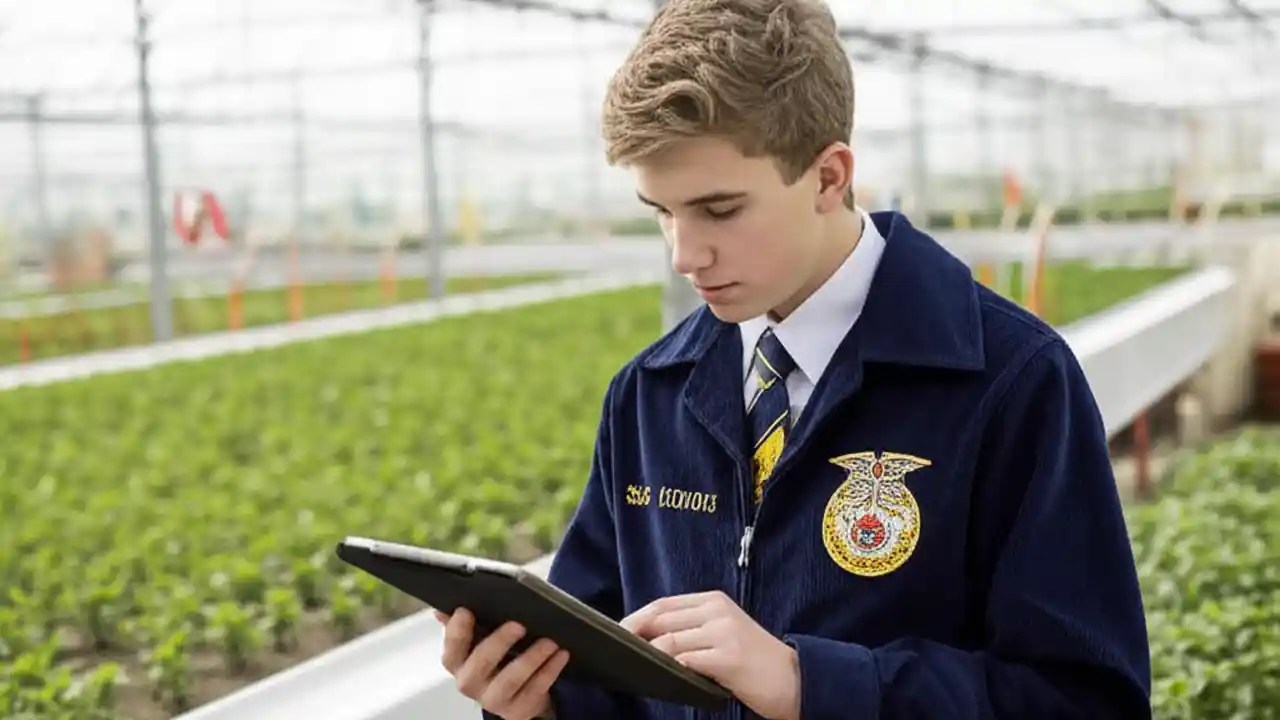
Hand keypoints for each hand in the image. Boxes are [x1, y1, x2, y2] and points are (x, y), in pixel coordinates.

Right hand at [435, 607, 569, 719]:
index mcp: (458, 663)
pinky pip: (535, 691)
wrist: (517, 694)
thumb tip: (442, 610)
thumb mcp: (481, 640)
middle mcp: (471, 683)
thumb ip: (464, 625)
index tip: (467, 611)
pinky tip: (561, 655)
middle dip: (499, 642)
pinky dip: (550, 671)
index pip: (451, 648)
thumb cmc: (496, 659)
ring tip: (549, 641)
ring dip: (531, 658)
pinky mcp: (517, 711)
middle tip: (518, 625)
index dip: (456, 631)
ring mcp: (493, 700)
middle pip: (480, 664)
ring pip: (510, 680)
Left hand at [621, 591, 800, 719]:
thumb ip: (692, 629)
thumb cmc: (754, 661)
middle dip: (634, 634)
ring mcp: (724, 632)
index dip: (637, 617)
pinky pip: (687, 660)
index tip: (618, 631)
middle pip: (662, 617)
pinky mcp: (728, 657)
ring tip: (636, 664)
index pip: (664, 603)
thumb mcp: (723, 633)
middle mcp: (717, 611)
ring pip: (670, 639)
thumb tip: (649, 638)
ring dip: (649, 654)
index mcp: (714, 601)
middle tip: (617, 649)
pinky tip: (664, 676)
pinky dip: (671, 668)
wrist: (795, 679)